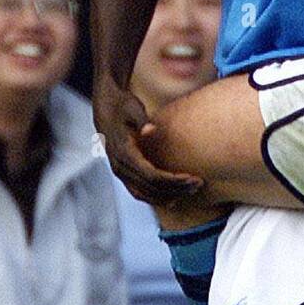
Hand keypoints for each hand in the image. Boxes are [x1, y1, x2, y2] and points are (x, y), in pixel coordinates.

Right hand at [93, 76, 200, 204]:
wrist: (105, 106)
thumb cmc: (122, 105)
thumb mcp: (132, 108)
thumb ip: (141, 120)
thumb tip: (149, 130)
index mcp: (123, 152)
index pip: (150, 175)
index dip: (172, 180)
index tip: (190, 177)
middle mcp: (119, 166)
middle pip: (151, 187)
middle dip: (176, 188)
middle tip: (198, 184)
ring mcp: (120, 171)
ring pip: (144, 194)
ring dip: (168, 196)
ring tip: (191, 190)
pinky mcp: (122, 172)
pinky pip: (139, 192)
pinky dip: (156, 198)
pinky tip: (173, 199)